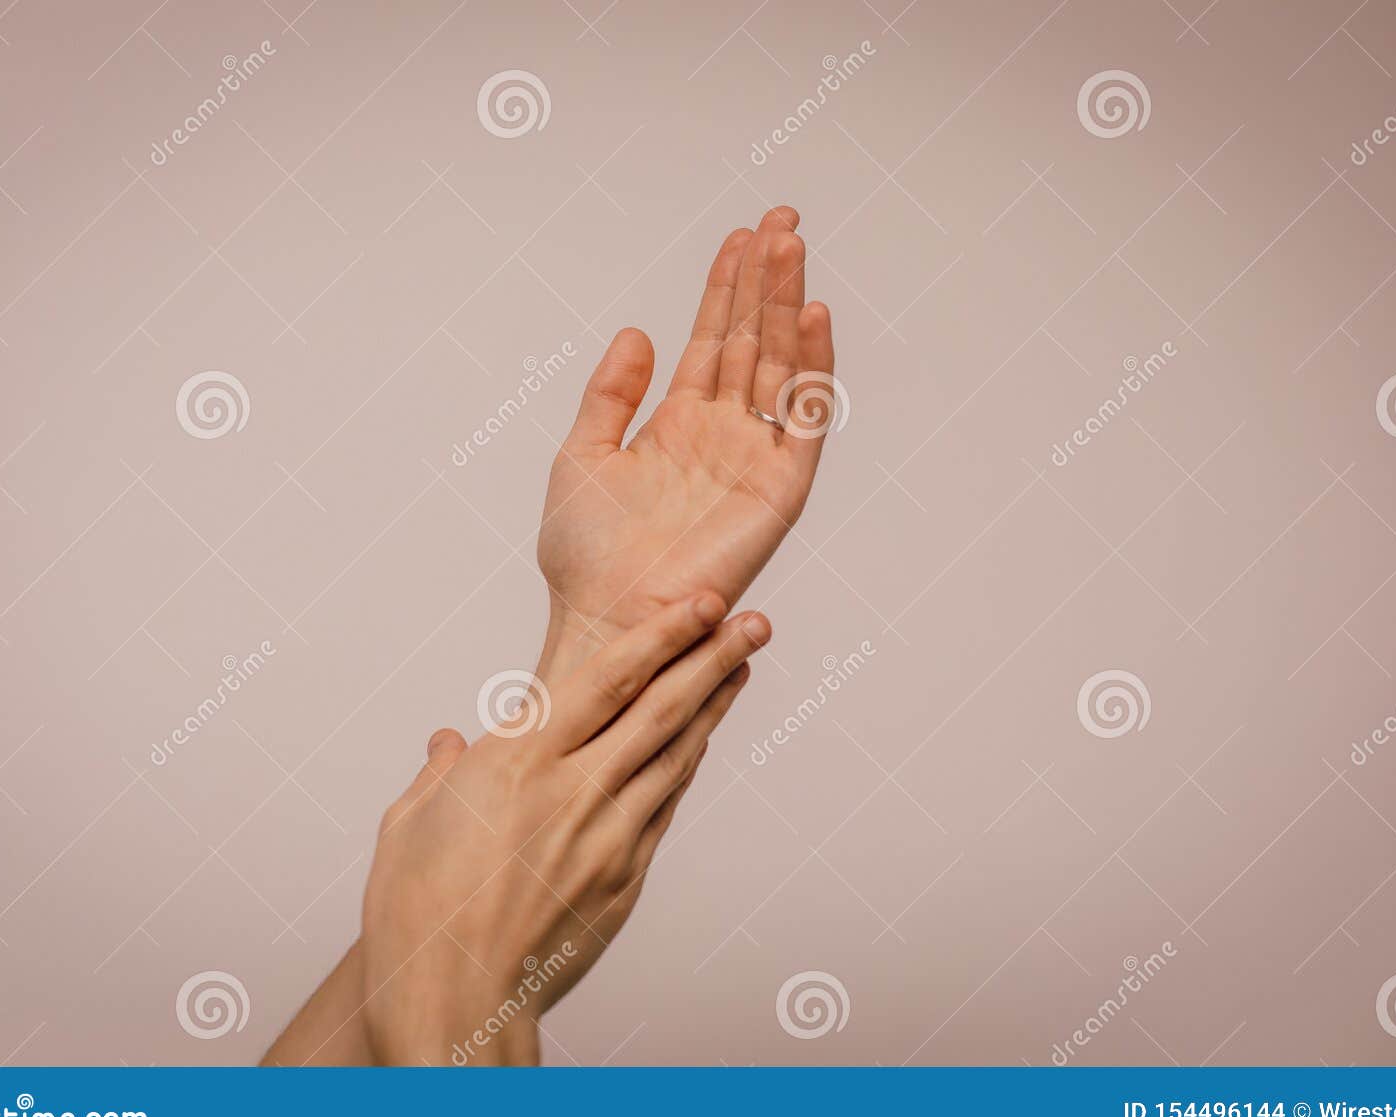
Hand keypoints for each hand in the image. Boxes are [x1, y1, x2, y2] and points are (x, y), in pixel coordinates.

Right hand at [358, 593, 769, 1064]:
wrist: (455, 1004)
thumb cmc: (417, 916)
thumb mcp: (408, 826)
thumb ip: (438, 774)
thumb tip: (449, 744)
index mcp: (519, 762)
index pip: (609, 679)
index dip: (663, 635)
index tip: (703, 604)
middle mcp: (575, 790)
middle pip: (661, 708)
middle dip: (711, 656)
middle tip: (754, 620)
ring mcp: (608, 837)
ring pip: (675, 756)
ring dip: (712, 706)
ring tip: (740, 666)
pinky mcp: (623, 880)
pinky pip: (664, 809)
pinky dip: (684, 769)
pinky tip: (698, 745)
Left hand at [535, 207, 835, 680]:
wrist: (605, 617)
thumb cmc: (585, 556)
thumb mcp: (582, 456)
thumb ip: (611, 394)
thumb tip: (638, 332)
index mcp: (678, 424)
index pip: (712, 340)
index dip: (726, 287)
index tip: (741, 235)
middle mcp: (723, 434)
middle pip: (753, 340)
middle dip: (766, 280)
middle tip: (782, 219)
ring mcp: (754, 459)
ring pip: (779, 366)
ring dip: (789, 306)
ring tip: (792, 247)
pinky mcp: (778, 491)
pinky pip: (803, 421)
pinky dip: (812, 369)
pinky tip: (813, 317)